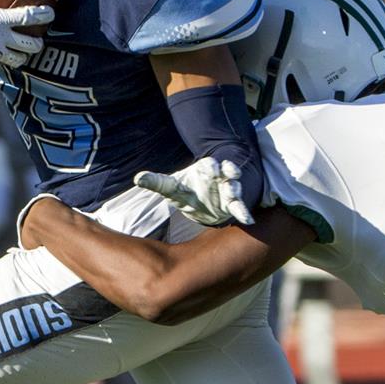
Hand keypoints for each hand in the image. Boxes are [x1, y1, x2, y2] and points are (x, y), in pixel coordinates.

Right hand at [0, 0, 53, 73]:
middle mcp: (1, 38)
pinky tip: (1, 60)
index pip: (31, 17)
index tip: (51, 13)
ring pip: (18, 60)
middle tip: (38, 39)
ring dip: (22, 56)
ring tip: (22, 52)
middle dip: (38, 43)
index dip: (44, 15)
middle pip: (31, 45)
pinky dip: (2, 64)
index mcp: (0, 19)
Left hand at [136, 156, 259, 226]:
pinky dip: (244, 212)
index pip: (210, 164)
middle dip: (229, 172)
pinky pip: (240, 208)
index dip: (211, 165)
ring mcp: (229, 191)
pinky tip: (247, 220)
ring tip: (233, 194)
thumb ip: (157, 182)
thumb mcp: (173, 187)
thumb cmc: (189, 190)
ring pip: (235, 187)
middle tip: (230, 173)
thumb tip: (137, 178)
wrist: (203, 202)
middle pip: (227, 171)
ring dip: (235, 190)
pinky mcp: (233, 205)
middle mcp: (221, 177)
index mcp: (207, 168)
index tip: (211, 167)